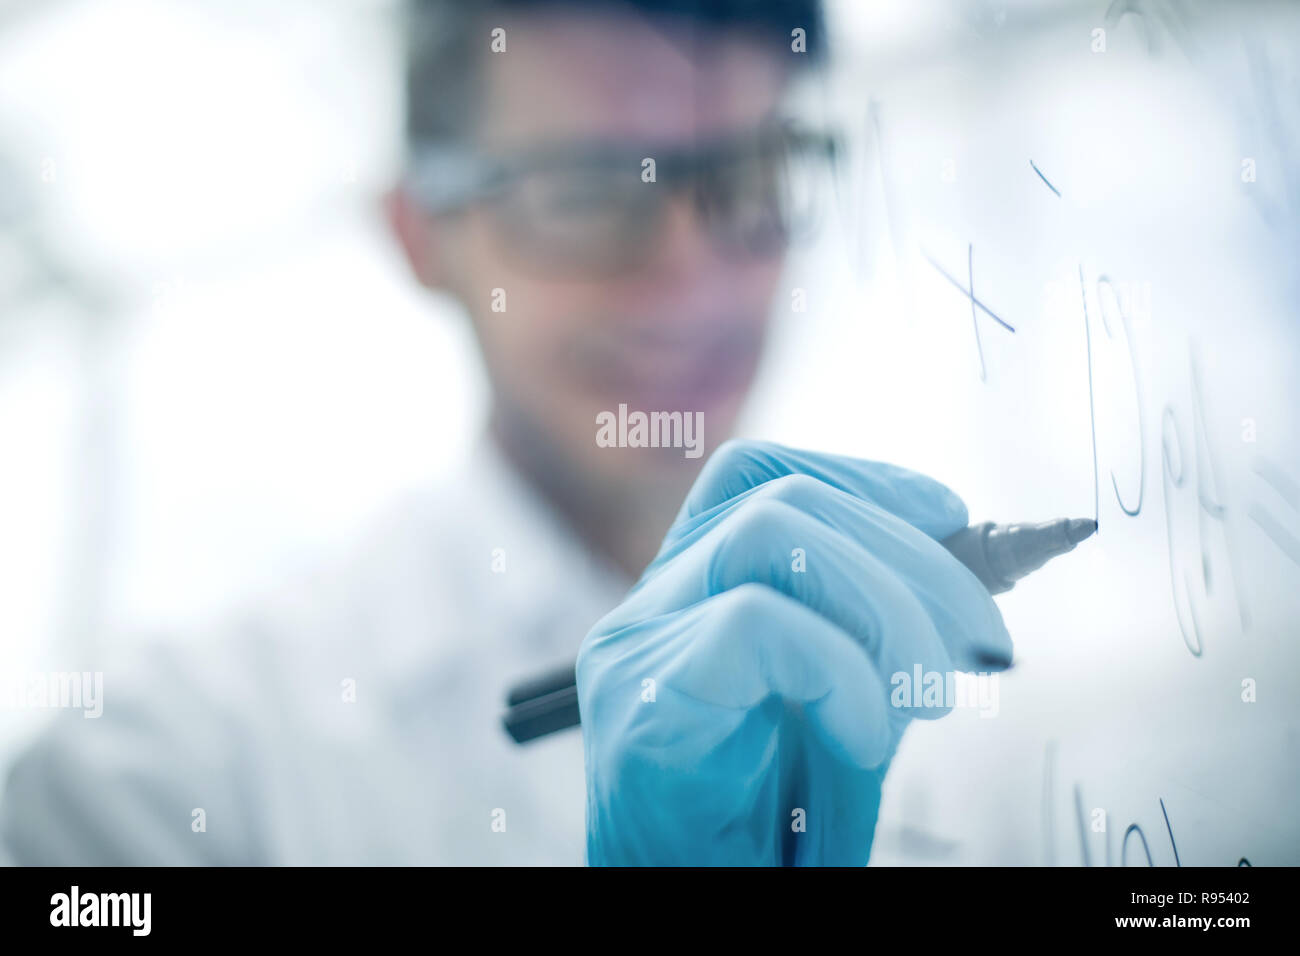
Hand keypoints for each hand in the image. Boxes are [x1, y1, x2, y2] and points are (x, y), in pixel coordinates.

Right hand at [577, 440, 1010, 864]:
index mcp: (695, 593)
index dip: (861, 478)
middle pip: (783, 499)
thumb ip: (879, 635)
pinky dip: (839, 674)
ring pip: (768, 533)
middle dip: (912, 558)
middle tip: (981, 643)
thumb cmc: (773, 826)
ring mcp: (637, 644)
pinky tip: (861, 740)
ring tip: (924, 699)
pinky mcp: (640, 699)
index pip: (759, 475)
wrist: (700, 904)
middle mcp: (653, 603)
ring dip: (884, 607)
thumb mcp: (846, 706)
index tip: (950, 517)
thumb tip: (961, 575)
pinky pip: (754, 623)